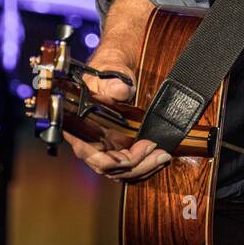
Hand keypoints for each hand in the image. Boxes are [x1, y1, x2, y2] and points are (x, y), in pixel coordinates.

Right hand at [61, 43, 172, 182]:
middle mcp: (92, 143)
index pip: (91, 156)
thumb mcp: (108, 74)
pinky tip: (159, 157)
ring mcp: (106, 148)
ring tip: (163, 156)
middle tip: (159, 154)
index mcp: (80, 129)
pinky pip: (131, 165)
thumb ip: (112, 83)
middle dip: (137, 166)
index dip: (113, 162)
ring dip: (145, 168)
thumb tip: (120, 91)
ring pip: (123, 171)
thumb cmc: (105, 73)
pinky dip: (146, 165)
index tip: (135, 153)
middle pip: (111, 169)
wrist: (114, 73)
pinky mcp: (119, 148)